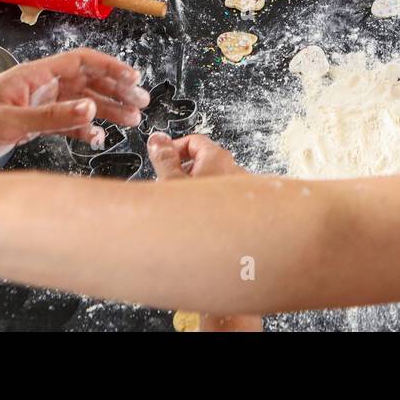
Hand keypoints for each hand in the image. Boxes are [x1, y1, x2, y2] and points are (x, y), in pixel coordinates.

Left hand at [0, 49, 149, 167]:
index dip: (109, 68)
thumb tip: (91, 107)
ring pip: (79, 103)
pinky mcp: (28, 126)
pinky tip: (96, 138)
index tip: (133, 79)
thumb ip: (51, 116)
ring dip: (105, 110)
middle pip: (85, 82)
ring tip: (129, 121)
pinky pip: (65, 122)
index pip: (79, 62)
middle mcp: (35, 88)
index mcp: (31, 76)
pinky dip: (83, 129)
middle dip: (115, 91)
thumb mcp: (7, 122)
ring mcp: (33, 106)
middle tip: (140, 104)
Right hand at [146, 133, 261, 331]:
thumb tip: (157, 139)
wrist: (234, 259)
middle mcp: (234, 171)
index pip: (194, 141)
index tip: (160, 161)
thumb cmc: (206, 221)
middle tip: (167, 189)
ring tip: (179, 212)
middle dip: (181, 175)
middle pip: (202, 164)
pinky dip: (206, 210)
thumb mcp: (171, 184)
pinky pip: (220, 205)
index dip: (174, 148)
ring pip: (212, 186)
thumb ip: (163, 159)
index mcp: (218, 158)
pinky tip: (195, 227)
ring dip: (193, 194)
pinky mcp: (243, 213)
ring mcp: (240, 192)